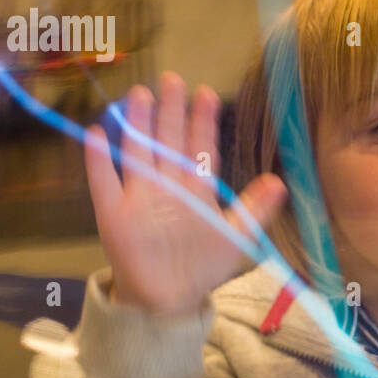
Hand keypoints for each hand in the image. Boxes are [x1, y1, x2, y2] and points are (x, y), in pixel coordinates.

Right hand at [84, 71, 288, 315]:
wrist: (169, 298)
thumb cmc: (203, 264)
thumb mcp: (236, 237)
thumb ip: (256, 209)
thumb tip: (280, 182)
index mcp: (196, 188)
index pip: (199, 148)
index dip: (203, 122)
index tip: (206, 93)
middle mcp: (167, 185)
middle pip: (167, 142)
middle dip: (170, 112)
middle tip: (171, 79)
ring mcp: (139, 197)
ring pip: (137, 153)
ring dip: (137, 126)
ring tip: (139, 95)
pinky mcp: (113, 214)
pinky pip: (103, 183)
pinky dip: (98, 161)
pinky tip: (96, 134)